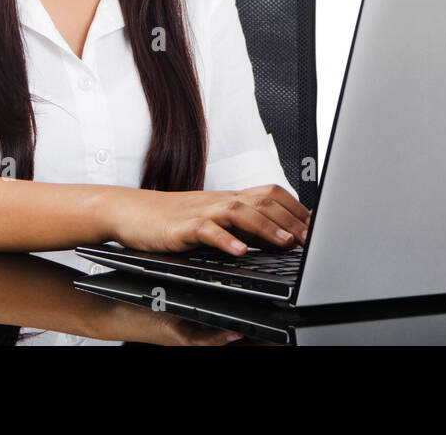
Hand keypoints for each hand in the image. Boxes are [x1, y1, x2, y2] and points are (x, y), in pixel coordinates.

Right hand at [109, 184, 311, 255]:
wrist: (131, 212)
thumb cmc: (172, 219)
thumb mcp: (212, 221)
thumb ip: (241, 227)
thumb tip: (274, 236)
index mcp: (230, 199)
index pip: (271, 194)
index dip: (296, 208)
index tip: (315, 227)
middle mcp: (221, 201)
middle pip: (263, 201)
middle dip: (290, 220)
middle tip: (309, 239)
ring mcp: (202, 211)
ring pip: (241, 211)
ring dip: (266, 227)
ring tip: (285, 243)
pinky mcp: (183, 226)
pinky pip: (207, 230)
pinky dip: (225, 240)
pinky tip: (239, 252)